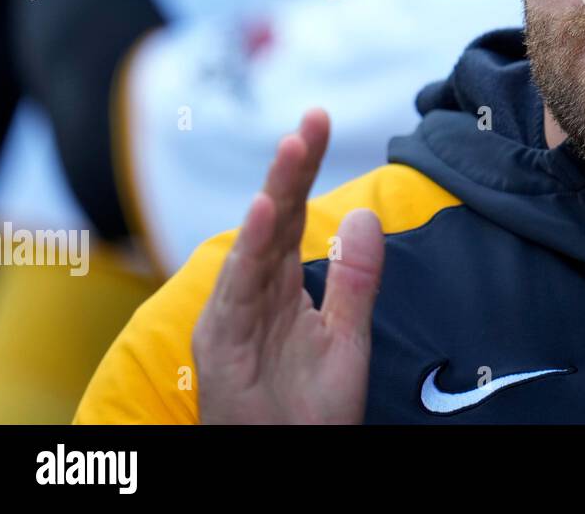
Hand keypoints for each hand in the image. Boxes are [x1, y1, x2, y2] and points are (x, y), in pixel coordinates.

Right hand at [193, 109, 384, 423]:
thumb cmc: (308, 412)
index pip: (291, 214)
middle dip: (292, 168)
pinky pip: (236, 291)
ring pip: (254, 244)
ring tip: (294, 147)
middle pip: (271, 218)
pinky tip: (261, 211)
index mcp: (278, 286)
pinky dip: (248, 250)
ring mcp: (232, 317)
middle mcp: (250, 294)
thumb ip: (356, 278)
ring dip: (273, 195)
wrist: (288, 465)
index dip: (305, 168)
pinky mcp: (220, 345)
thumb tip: (363, 214)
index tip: (320, 119)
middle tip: (313, 119)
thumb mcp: (347, 337)